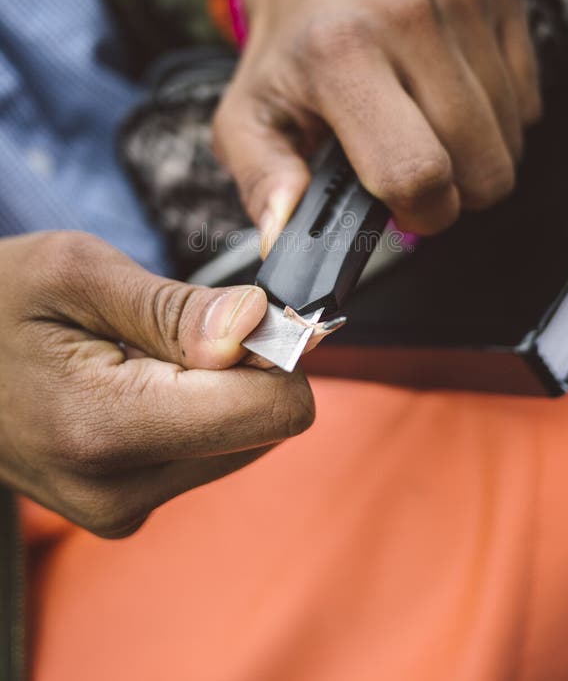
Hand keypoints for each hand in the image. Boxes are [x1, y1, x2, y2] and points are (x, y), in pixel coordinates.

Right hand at [0, 232, 313, 536]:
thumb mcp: (76, 272)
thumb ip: (177, 308)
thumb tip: (261, 325)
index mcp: (107, 428)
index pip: (270, 412)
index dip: (274, 351)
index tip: (245, 313)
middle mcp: (121, 492)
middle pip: (262, 429)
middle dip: (242, 369)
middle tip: (178, 328)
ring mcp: (120, 512)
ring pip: (239, 443)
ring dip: (213, 391)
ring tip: (140, 356)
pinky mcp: (122, 511)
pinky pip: (203, 455)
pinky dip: (190, 412)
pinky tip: (133, 384)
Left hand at [213, 0, 540, 249]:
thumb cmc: (286, 56)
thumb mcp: (246, 121)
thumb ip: (262, 182)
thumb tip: (281, 239)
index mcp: (338, 51)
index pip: (415, 170)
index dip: (420, 213)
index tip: (402, 208)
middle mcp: (405, 11)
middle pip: (479, 163)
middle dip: (454, 192)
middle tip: (411, 168)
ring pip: (509, 136)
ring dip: (474, 154)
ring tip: (424, 126)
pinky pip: (526, 98)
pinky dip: (495, 117)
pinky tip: (449, 94)